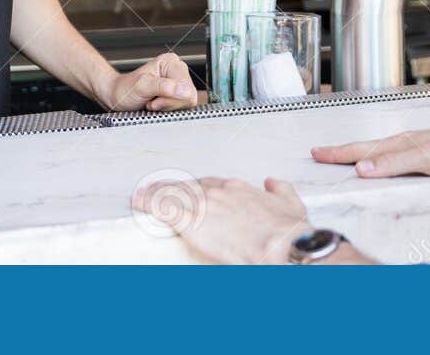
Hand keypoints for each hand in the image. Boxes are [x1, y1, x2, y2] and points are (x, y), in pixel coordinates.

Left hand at [102, 52, 198, 111]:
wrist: (117, 96)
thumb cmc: (125, 89)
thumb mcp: (142, 86)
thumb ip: (164, 87)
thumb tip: (185, 91)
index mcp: (171, 62)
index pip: (188, 89)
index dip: (172, 99)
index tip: (155, 99)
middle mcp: (177, 70)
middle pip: (188, 97)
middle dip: (168, 103)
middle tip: (152, 101)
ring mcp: (177, 83)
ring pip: (184, 103)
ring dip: (167, 107)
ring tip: (152, 102)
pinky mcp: (176, 94)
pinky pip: (180, 107)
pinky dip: (167, 109)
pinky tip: (156, 104)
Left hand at [132, 175, 309, 263]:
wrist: (283, 245)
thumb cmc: (288, 231)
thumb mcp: (291, 204)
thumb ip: (280, 190)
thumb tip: (273, 183)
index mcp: (238, 189)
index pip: (210, 183)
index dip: (198, 187)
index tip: (191, 190)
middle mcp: (218, 192)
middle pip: (188, 186)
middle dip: (173, 188)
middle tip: (160, 190)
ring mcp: (204, 205)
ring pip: (172, 194)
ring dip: (156, 193)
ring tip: (143, 194)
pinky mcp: (192, 221)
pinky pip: (163, 208)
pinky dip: (148, 202)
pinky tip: (138, 201)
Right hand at [311, 120, 429, 176]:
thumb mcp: (425, 158)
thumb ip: (393, 163)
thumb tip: (361, 168)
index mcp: (401, 142)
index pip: (362, 149)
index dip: (339, 153)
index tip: (317, 153)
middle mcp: (409, 143)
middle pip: (369, 149)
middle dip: (345, 152)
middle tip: (324, 154)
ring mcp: (422, 149)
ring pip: (384, 153)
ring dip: (365, 157)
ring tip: (350, 160)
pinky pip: (399, 160)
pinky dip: (385, 163)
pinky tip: (390, 168)